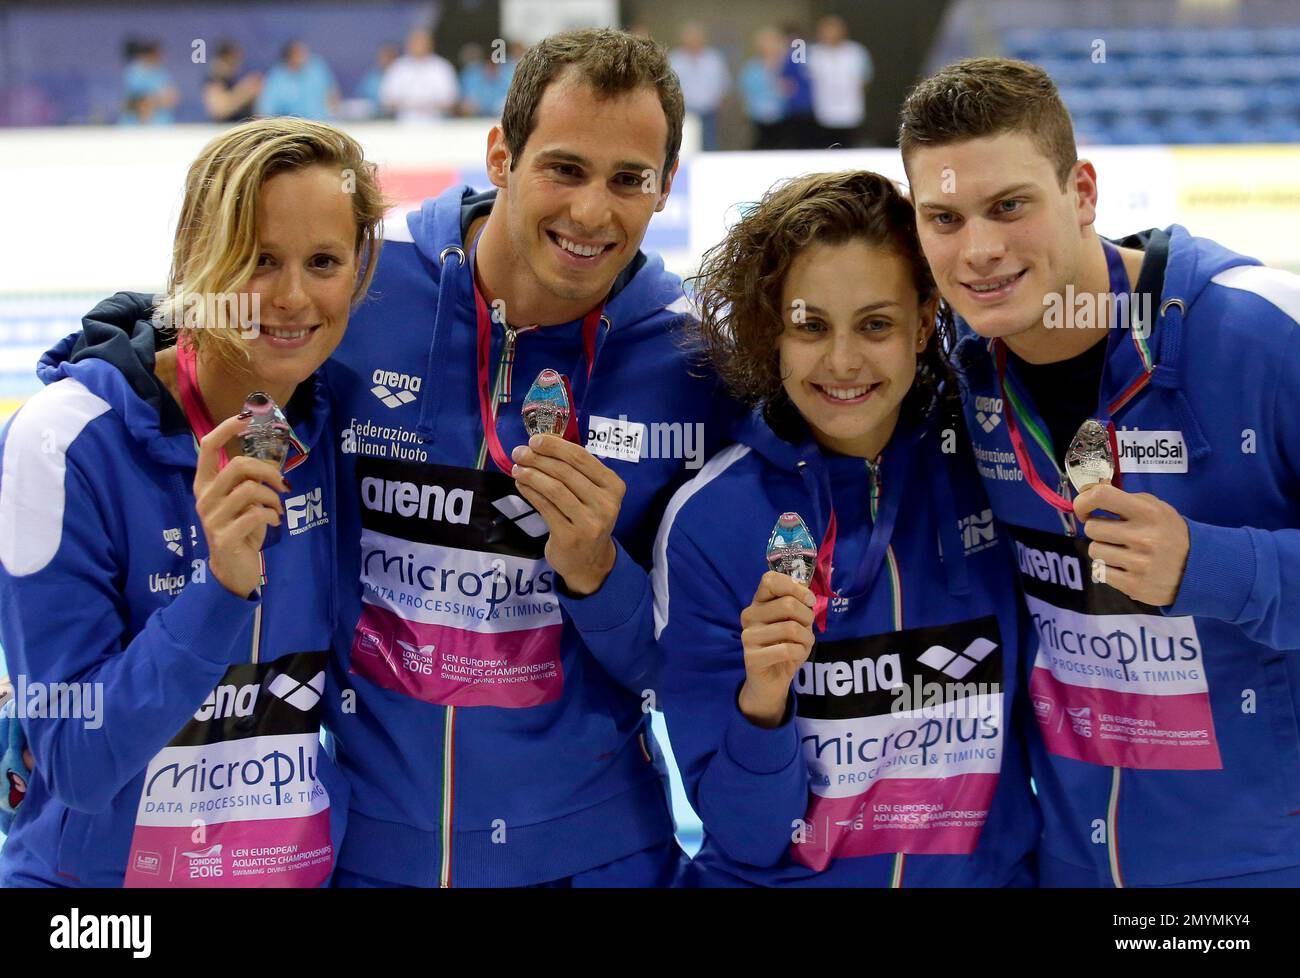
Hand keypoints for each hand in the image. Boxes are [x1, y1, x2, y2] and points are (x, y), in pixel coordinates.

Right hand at [194, 414, 288, 597]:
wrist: (233, 570)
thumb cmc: (241, 529)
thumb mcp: (243, 501)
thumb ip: (248, 480)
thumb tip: (270, 460)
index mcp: (205, 484)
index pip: (207, 447)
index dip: (226, 428)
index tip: (247, 417)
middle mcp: (204, 497)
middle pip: (237, 465)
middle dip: (266, 470)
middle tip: (281, 484)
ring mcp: (212, 517)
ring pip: (250, 489)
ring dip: (272, 497)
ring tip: (277, 507)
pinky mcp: (224, 536)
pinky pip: (256, 513)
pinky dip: (272, 515)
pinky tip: (274, 522)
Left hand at [510, 434, 623, 595]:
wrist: (590, 562)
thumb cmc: (588, 519)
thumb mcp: (593, 495)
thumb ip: (576, 472)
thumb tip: (541, 445)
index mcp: (613, 486)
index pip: (582, 458)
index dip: (555, 446)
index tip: (535, 440)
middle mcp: (606, 504)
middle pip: (565, 472)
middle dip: (538, 458)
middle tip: (519, 452)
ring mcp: (589, 522)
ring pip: (554, 489)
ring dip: (531, 474)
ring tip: (517, 468)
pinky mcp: (570, 536)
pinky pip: (545, 507)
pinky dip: (530, 492)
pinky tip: (521, 485)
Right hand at [738, 572, 816, 727]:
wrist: (770, 681)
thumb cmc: (784, 646)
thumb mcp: (794, 622)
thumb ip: (798, 605)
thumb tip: (807, 594)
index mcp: (758, 602)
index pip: (770, 580)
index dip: (794, 586)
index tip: (809, 600)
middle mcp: (749, 615)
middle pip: (787, 604)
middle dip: (807, 617)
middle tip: (807, 628)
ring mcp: (748, 636)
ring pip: (791, 628)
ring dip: (807, 638)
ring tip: (803, 644)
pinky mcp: (752, 657)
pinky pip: (787, 650)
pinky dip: (800, 653)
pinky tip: (796, 656)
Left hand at [1074, 483, 1190, 605]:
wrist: (1199, 568)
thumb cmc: (1169, 533)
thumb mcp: (1157, 508)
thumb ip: (1125, 499)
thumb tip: (1089, 495)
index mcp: (1148, 512)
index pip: (1101, 496)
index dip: (1084, 501)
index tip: (1085, 510)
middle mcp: (1143, 537)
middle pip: (1092, 528)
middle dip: (1098, 530)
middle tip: (1114, 534)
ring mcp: (1139, 563)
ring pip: (1094, 551)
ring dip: (1103, 550)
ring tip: (1122, 552)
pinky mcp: (1134, 585)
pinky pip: (1100, 572)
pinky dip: (1107, 569)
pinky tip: (1124, 567)